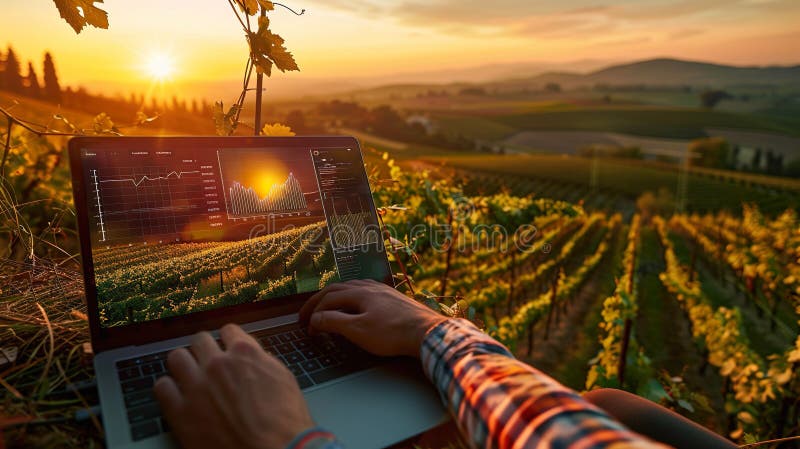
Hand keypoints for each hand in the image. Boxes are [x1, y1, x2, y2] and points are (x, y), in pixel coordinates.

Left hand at [154, 324, 313, 448]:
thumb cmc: (285, 422)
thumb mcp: (284, 380)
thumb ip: (263, 362)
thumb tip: (254, 357)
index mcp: (245, 353)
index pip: (228, 330)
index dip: (228, 340)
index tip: (226, 347)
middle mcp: (217, 364)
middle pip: (199, 340)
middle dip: (204, 350)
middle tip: (207, 363)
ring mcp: (196, 386)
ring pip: (177, 357)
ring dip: (184, 365)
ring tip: (189, 377)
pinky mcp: (180, 411)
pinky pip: (162, 387)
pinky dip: (169, 389)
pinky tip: (177, 396)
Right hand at [298, 279, 447, 357]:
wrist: (427, 332)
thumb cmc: (393, 333)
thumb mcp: (358, 331)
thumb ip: (334, 323)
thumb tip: (315, 318)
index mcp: (358, 292)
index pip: (327, 299)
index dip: (313, 314)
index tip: (306, 328)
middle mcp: (369, 286)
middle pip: (336, 289)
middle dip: (318, 302)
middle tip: (306, 315)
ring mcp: (382, 290)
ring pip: (351, 287)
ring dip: (334, 296)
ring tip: (326, 306)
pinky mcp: (392, 297)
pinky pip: (364, 290)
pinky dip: (351, 296)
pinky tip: (355, 304)